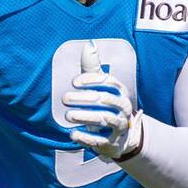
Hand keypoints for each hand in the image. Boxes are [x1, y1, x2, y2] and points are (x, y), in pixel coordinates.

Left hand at [62, 41, 142, 160]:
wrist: (121, 136)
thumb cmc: (106, 105)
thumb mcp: (101, 87)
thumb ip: (92, 68)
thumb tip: (89, 45)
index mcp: (120, 91)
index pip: (109, 82)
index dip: (91, 81)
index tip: (74, 83)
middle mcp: (123, 107)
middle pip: (105, 100)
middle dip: (83, 99)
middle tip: (64, 99)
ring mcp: (120, 126)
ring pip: (105, 119)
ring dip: (85, 116)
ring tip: (68, 116)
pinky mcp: (113, 143)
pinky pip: (101, 140)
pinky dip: (86, 137)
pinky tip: (72, 134)